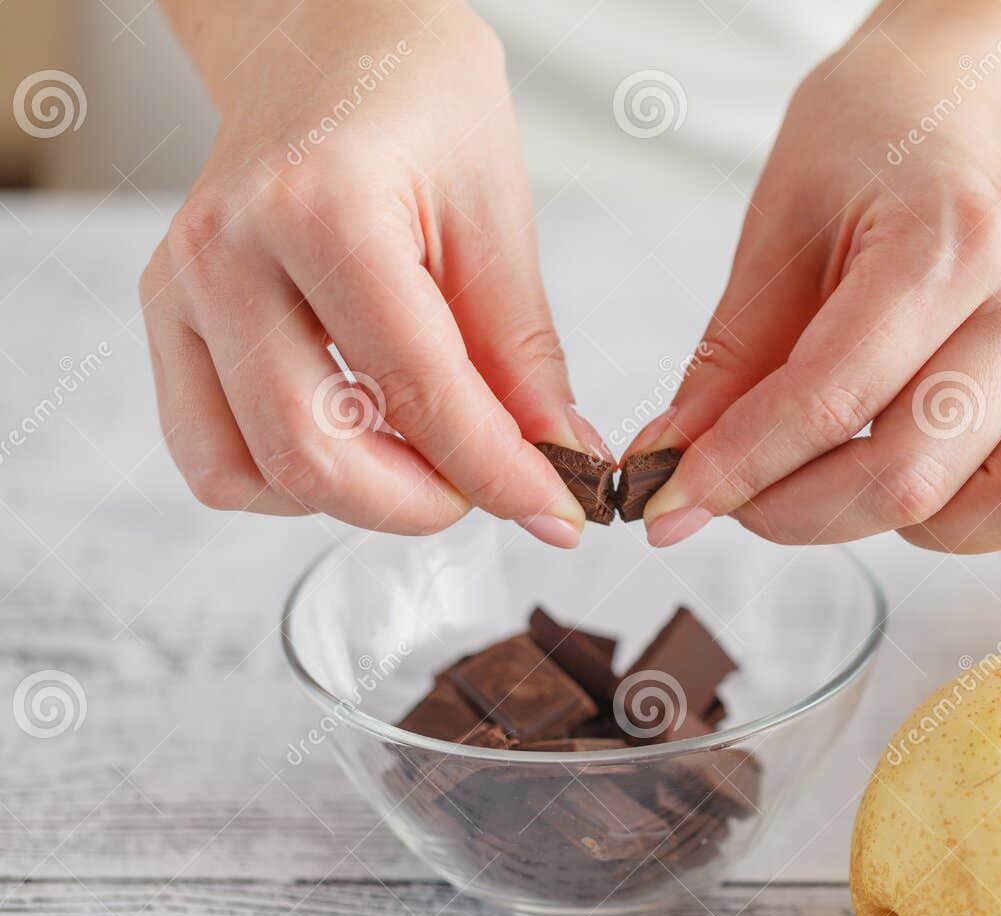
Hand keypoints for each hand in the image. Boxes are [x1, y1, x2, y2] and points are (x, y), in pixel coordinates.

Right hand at [141, 0, 601, 545]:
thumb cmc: (418, 105)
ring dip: (354, 500)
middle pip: (314, 453)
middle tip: (490, 488)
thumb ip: (524, 356)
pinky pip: (210, 454)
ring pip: (251, 471)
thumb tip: (563, 467)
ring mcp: (180, 288)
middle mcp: (226, 252)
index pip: (419, 389)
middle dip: (422, 502)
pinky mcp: (166, 316)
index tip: (557, 512)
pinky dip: (286, 481)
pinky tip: (356, 444)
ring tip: (427, 460)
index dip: (499, 471)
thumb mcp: (497, 217)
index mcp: (321, 210)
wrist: (326, 43)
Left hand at [628, 25, 1000, 552]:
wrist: (968, 108)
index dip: (740, 466)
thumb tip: (673, 461)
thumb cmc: (875, 147)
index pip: (832, 399)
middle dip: (797, 510)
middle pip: (913, 475)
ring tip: (850, 476)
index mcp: (956, 242)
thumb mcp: (780, 227)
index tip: (675, 501)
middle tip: (741, 497)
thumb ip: (731, 357)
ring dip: (907, 524)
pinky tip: (957, 487)